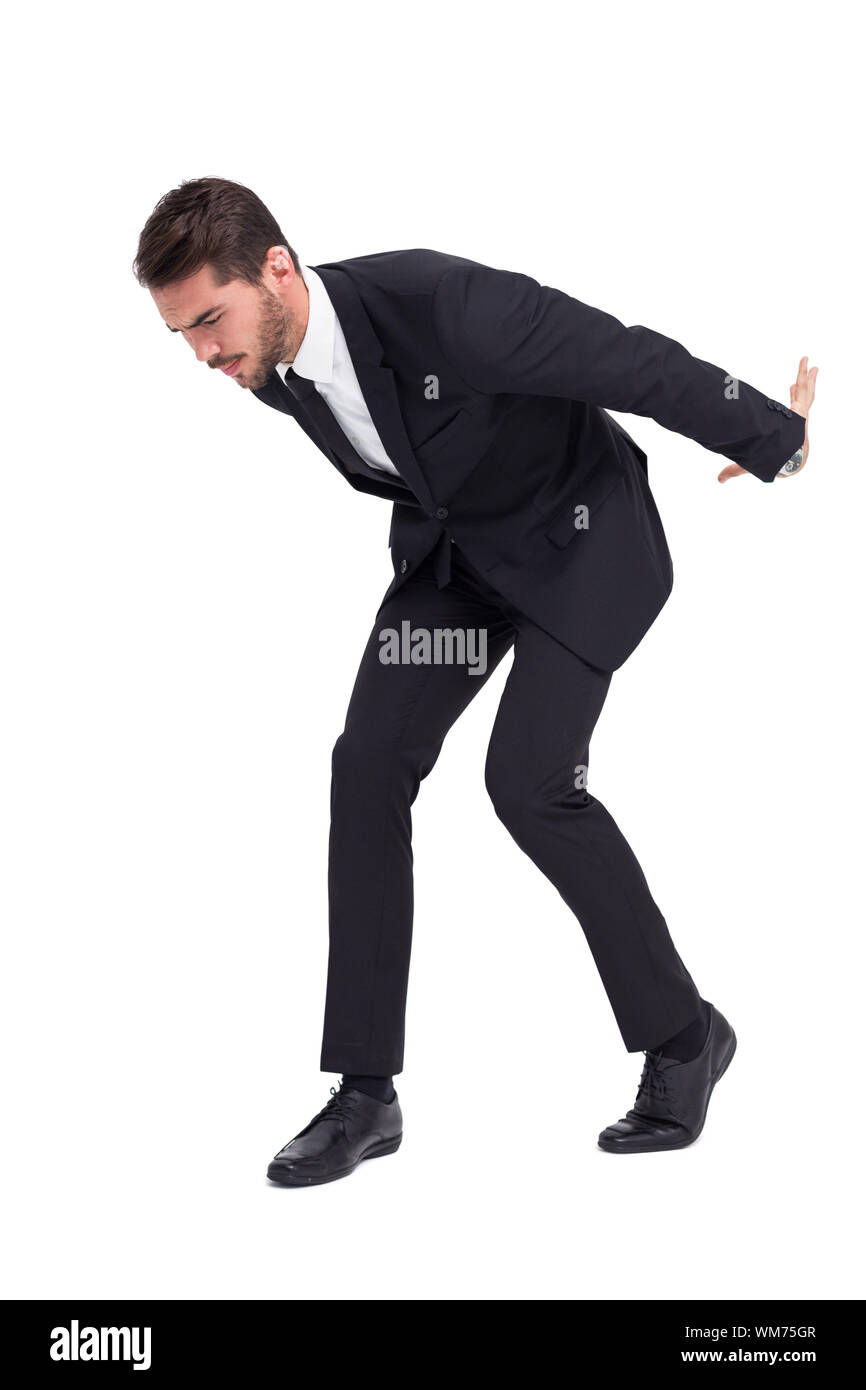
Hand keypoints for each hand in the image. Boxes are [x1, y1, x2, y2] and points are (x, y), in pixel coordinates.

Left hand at [717, 356, 817, 481]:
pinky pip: (806, 390)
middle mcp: (794, 422)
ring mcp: (799, 416)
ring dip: (806, 378)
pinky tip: (812, 366)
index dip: (788, 403)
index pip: (785, 414)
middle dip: (797, 391)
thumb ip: (733, 470)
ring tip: (810, 365)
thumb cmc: (770, 464)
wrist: (784, 462)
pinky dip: (809, 377)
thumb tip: (719, 480)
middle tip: (794, 383)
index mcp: (784, 431)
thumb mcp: (748, 464)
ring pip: (804, 392)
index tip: (787, 391)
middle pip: (796, 401)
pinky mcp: (802, 412)